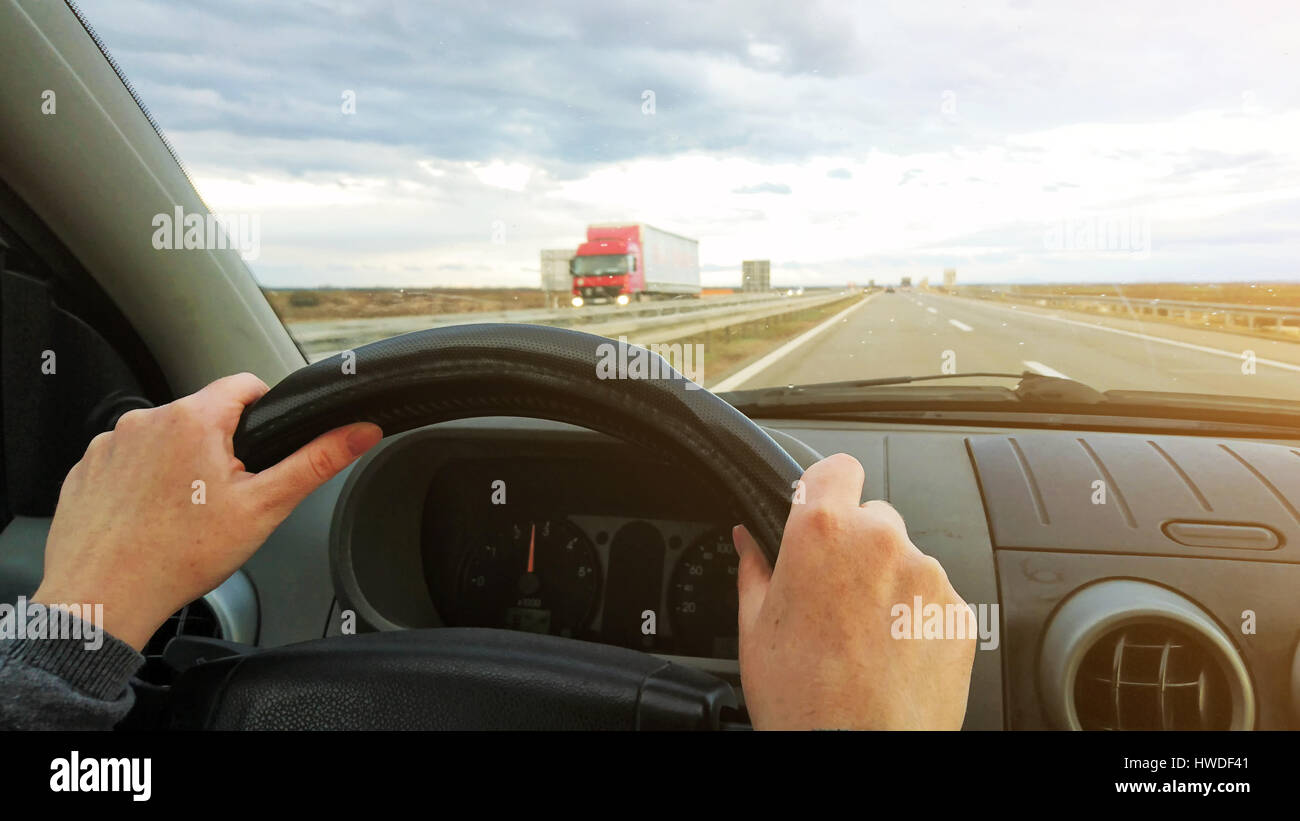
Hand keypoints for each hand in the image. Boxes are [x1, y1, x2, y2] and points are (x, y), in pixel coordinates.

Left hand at [31, 373, 382, 650]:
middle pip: (204, 415)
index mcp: (194, 419)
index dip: (265, 412)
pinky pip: (128, 461)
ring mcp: (111, 443)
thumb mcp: (264, 507)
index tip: (263, 447)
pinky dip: (143, 482)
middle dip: (221, 447)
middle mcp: (147, 420)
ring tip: (185, 513)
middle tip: (226, 497)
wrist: (104, 596)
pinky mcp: (87, 468)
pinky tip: (152, 517)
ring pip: (166, 438)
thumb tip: (359, 432)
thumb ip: (316, 462)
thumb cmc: (178, 556)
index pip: (244, 385)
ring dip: (180, 463)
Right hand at [733, 453, 974, 729]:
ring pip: (907, 559)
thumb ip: (754, 568)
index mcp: (822, 532)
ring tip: (862, 637)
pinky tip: (890, 654)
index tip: (822, 506)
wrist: (856, 754)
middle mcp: (881, 542)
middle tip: (834, 597)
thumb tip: (746, 539)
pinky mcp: (958, 613)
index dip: (827, 486)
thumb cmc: (803, 700)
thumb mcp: (755, 628)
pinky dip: (917, 618)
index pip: (836, 468)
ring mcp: (927, 576)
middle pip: (874, 517)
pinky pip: (935, 599)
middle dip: (857, 547)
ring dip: (889, 584)